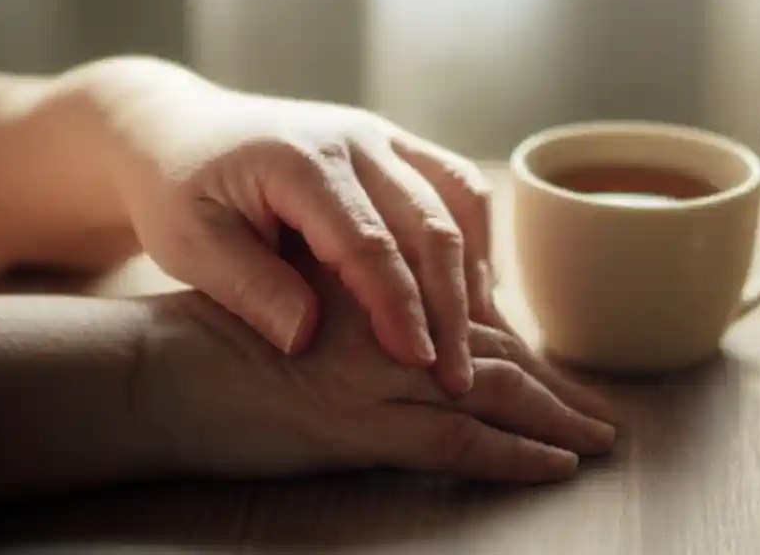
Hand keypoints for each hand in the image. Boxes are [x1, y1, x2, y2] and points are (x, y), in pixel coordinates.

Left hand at [78, 57, 495, 394]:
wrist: (180, 128)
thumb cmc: (178, 190)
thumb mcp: (187, 244)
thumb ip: (247, 286)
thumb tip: (306, 336)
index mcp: (300, 161)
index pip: (369, 243)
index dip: (399, 306)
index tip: (418, 363)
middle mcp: (355, 139)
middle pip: (428, 225)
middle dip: (450, 306)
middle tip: (456, 376)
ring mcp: (383, 137)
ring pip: (456, 202)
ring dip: (474, 272)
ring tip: (478, 338)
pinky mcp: (398, 146)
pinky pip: (457, 186)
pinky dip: (475, 238)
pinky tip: (472, 291)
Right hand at [140, 284, 615, 482]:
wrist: (154, 369)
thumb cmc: (214, 336)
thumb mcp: (294, 299)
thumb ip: (357, 308)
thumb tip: (413, 329)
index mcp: (379, 293)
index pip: (472, 321)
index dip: (522, 352)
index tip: (558, 375)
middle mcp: (391, 329)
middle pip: (497, 355)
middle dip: (556, 387)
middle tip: (605, 415)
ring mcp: (380, 378)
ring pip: (492, 393)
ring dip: (556, 419)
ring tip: (600, 439)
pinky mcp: (361, 427)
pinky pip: (459, 444)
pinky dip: (513, 455)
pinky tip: (555, 467)